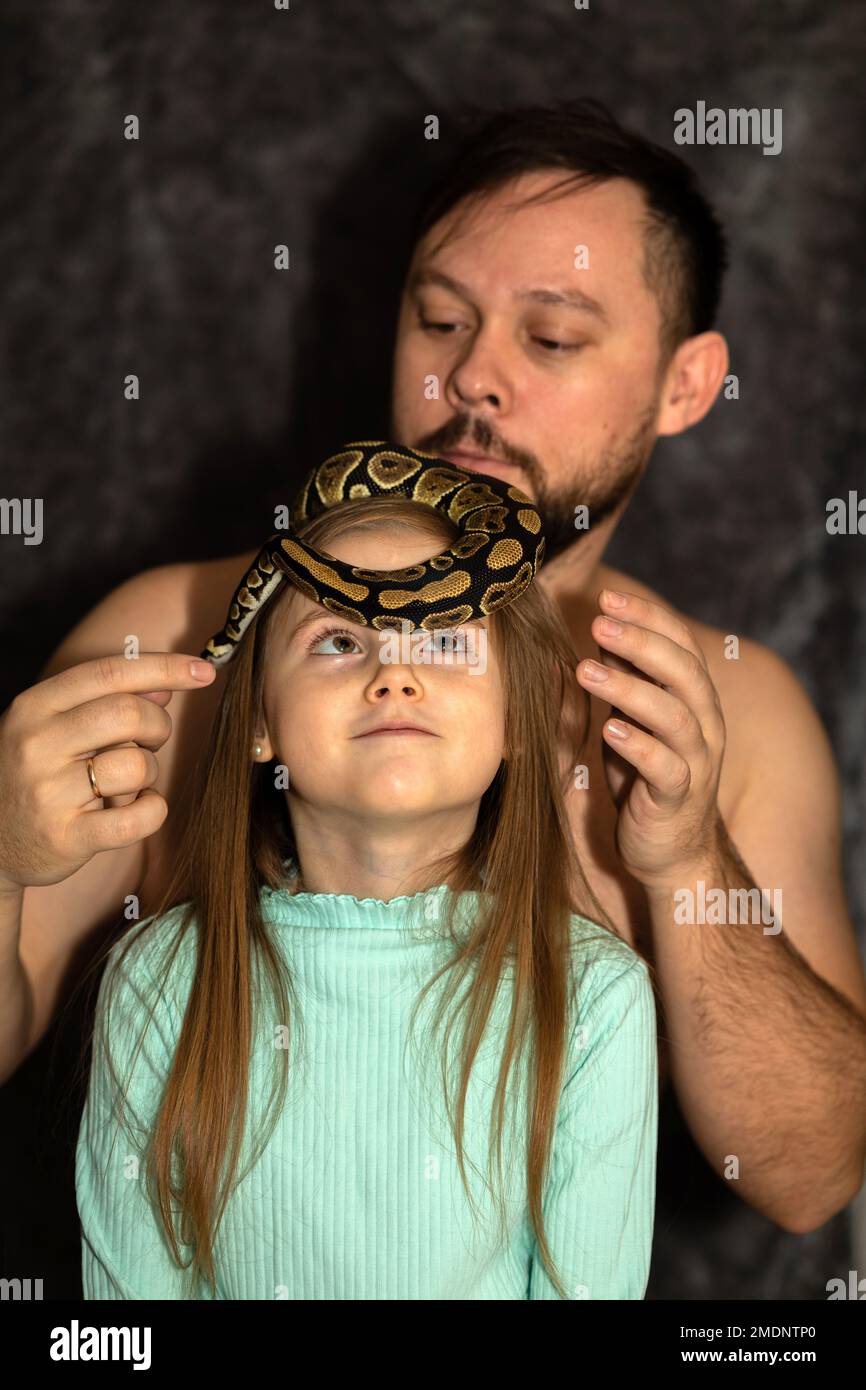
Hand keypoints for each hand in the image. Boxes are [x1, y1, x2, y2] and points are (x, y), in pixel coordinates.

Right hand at [0, 652, 215, 893]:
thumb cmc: (35, 776)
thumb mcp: (53, 727)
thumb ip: (105, 701)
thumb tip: (165, 685)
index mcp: (34, 706)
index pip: (110, 672)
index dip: (164, 667)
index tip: (204, 670)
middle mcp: (36, 744)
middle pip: (130, 714)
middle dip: (158, 727)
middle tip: (150, 743)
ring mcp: (48, 793)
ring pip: (137, 765)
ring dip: (150, 773)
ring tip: (128, 783)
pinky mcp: (66, 837)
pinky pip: (140, 817)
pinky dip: (153, 810)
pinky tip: (137, 808)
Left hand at [576, 588, 725, 891]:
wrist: (672, 851)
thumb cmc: (646, 778)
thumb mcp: (630, 721)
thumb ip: (622, 681)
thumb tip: (597, 633)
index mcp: (692, 698)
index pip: (678, 644)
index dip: (647, 618)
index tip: (607, 598)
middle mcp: (703, 724)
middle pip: (683, 672)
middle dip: (641, 643)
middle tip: (599, 624)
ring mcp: (695, 761)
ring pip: (674, 716)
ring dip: (629, 689)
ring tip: (586, 671)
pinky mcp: (679, 798)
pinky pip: (666, 767)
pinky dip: (638, 746)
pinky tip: (609, 729)